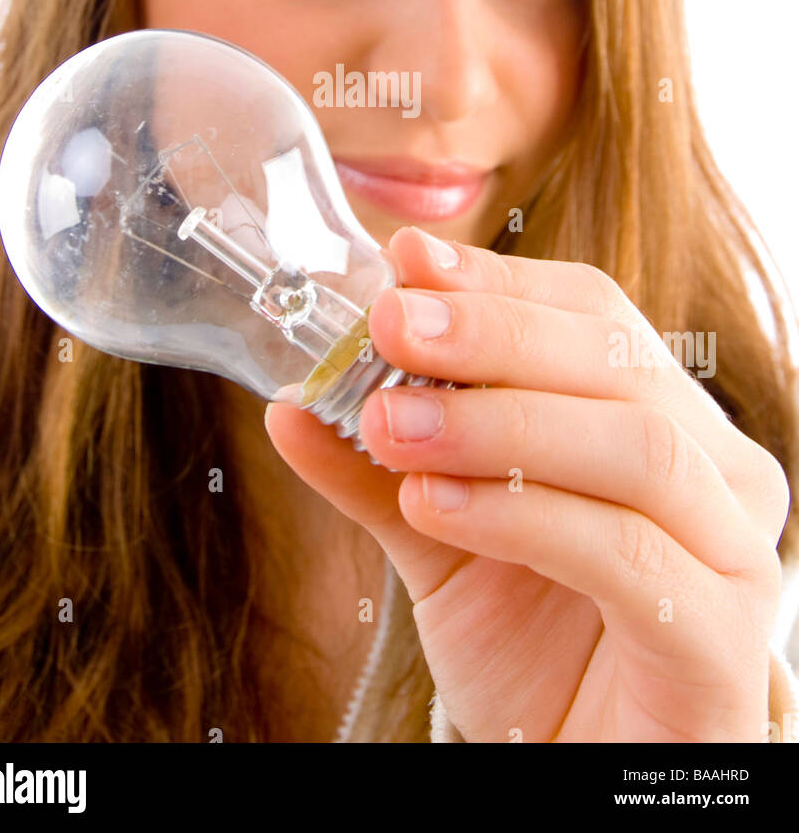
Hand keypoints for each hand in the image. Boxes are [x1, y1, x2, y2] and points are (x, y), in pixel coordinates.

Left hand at [264, 226, 788, 741]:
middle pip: (615, 360)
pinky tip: (434, 503)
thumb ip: (379, 465)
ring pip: (634, 444)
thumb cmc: (532, 642)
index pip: (591, 313)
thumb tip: (291, 401)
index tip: (405, 260)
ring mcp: (731, 552)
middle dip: (492, 332)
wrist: (577, 763)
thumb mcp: (439, 535)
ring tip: (388, 422)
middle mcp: (716, 470)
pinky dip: (522, 513)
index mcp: (660, 417)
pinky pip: (627, 552)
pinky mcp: (720, 641)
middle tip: (389, 323)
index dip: (498, 281)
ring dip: (497, 420)